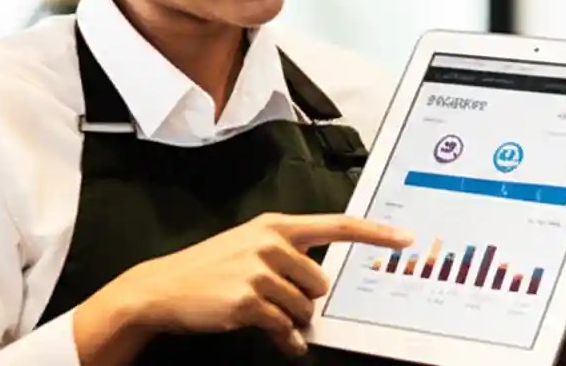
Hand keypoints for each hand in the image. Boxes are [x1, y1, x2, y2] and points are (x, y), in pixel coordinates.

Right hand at [75, 213, 412, 362]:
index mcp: (276, 225)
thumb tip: (320, 286)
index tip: (404, 236)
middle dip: (306, 300)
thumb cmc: (209, 269)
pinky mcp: (249, 299)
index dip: (374, 233)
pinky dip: (286, 339)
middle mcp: (271, 242)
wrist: (162, 288)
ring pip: (304, 307)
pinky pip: (285, 327)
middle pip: (321, 283)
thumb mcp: (249, 246)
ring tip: (267, 314)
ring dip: (292, 320)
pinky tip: (280, 340)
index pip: (337, 225)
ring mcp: (260, 270)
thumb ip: (287, 255)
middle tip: (277, 301)